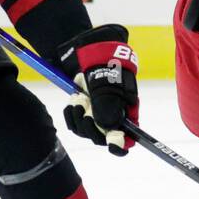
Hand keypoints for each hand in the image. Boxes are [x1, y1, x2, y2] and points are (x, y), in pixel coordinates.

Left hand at [57, 25, 139, 154]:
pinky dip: (71, 114)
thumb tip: (108, 126)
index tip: (113, 141)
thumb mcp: (109, 84)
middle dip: (91, 126)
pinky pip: (74, 124)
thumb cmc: (107, 67)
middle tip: (85, 107)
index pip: (127, 139)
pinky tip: (73, 101)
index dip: (120, 144)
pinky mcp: (83, 113)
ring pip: (86, 131)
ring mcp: (97, 117)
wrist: (92, 54)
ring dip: (78, 117)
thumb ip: (109, 105)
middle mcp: (113, 119)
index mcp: (127, 114)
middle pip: (102, 138)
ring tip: (79, 98)